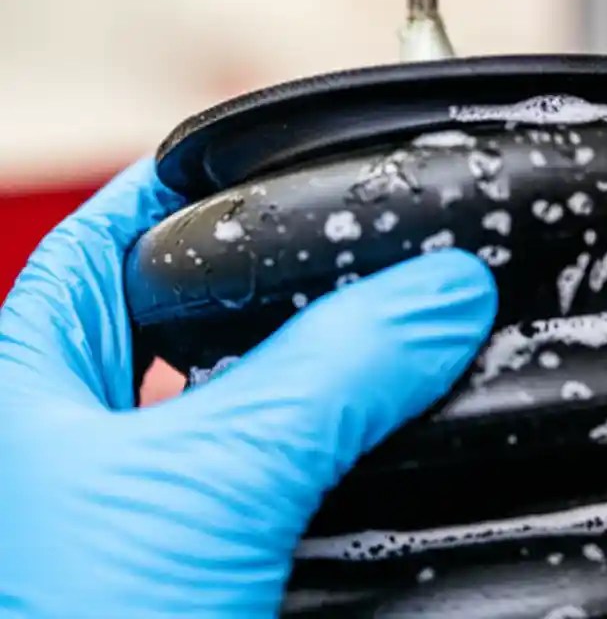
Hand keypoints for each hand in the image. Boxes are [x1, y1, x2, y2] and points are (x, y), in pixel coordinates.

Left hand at [0, 159, 496, 616]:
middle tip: (367, 247)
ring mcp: (144, 522)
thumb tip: (438, 291)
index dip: (186, 188)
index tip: (276, 156)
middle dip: (274, 287)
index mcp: (28, 390)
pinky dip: (336, 472)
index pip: (105, 238)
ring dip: (320, 385)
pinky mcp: (206, 581)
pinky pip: (283, 497)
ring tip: (404, 341)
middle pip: (183, 325)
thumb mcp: (210, 483)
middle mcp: (77, 451)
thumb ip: (330, 374)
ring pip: (247, 418)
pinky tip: (391, 464)